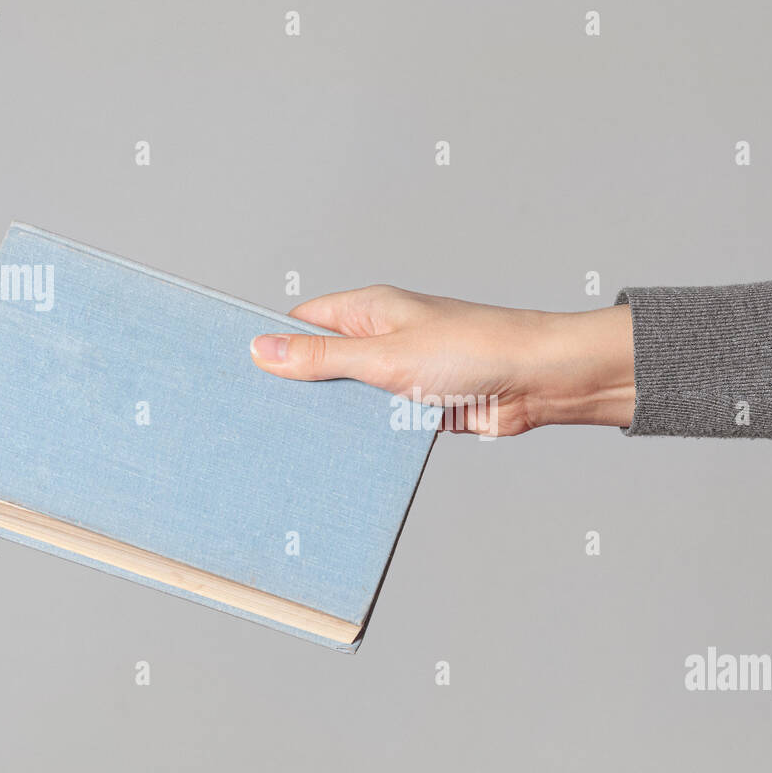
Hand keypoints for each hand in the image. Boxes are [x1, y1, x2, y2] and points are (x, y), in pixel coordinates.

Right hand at [249, 285, 635, 436]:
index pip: (302, 323)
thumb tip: (262, 350)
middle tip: (252, 422)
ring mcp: (401, 376)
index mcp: (368, 311)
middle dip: (295, 391)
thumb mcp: (384, 356)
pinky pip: (378, 426)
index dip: (270, 345)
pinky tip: (335, 461)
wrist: (537, 382)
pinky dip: (361, 440)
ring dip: (330, 421)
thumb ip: (322, 359)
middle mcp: (381, 340)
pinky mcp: (421, 409)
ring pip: (349, 400)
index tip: (234, 372)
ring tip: (284, 448)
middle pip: (322, 365)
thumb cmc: (473, 349)